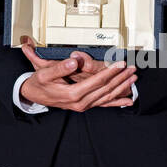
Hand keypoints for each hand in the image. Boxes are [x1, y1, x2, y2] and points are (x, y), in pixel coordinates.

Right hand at [19, 36, 135, 110]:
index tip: (121, 64)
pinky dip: (117, 102)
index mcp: (73, 94)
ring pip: (107, 97)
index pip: (97, 82)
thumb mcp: (44, 73)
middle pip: (106, 89)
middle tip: (133, 69)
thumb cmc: (39, 83)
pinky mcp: (85, 105)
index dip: (111, 72)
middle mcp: (80, 102)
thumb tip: (74, 61)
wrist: (33, 95)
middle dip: (121, 78)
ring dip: (122, 87)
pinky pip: (103, 104)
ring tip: (133, 78)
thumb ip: (60, 68)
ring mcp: (83, 105)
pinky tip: (128, 101)